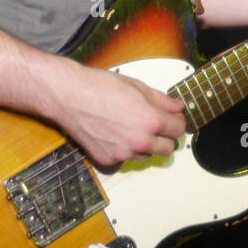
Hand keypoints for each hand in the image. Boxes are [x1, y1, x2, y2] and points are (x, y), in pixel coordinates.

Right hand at [47, 63, 187, 166]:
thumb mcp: (136, 86)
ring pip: (147, 155)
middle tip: (158, 126)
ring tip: (131, 127)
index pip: (179, 129)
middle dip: (166, 137)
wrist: (69, 96)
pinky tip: (115, 133)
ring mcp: (123, 154)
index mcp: (150, 121)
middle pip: (168, 149)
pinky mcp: (108, 160)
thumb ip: (161, 100)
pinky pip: (125, 159)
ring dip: (146, 145)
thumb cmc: (99, 87)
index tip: (174, 118)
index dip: (178, 121)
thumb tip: (177, 107)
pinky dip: (125, 149)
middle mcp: (139, 141)